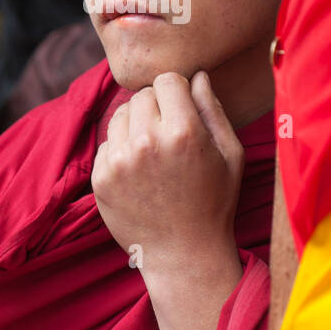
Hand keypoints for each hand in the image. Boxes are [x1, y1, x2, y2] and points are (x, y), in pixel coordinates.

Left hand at [92, 70, 245, 329]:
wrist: (183, 254)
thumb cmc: (214, 202)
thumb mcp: (229, 154)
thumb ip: (213, 109)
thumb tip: (198, 75)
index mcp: (184, 131)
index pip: (167, 79)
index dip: (177, 92)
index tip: (182, 109)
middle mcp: (148, 141)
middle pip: (141, 95)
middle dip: (155, 107)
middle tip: (168, 133)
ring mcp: (120, 160)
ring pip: (119, 114)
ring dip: (134, 124)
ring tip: (152, 151)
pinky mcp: (101, 178)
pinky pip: (107, 142)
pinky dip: (120, 149)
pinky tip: (139, 171)